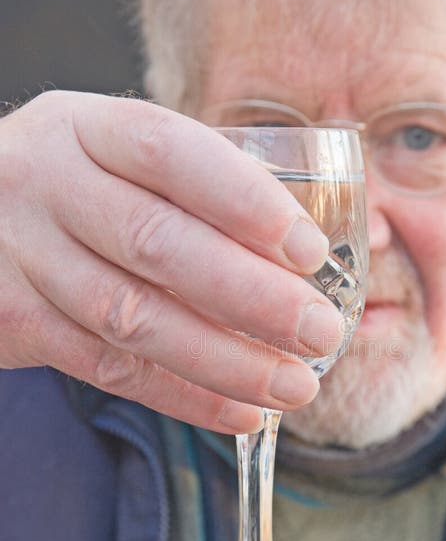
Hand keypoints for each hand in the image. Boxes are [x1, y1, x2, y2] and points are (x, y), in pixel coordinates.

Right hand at [0, 91, 342, 431]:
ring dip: (225, 360)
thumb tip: (301, 257)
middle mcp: (47, 183)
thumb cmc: (72, 188)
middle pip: (155, 242)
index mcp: (86, 128)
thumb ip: (188, 190)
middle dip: (251, 296)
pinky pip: (106, 369)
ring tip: (293, 386)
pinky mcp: (14, 321)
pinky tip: (239, 411)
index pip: (171, 151)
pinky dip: (182, 394)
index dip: (245, 201)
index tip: (308, 250)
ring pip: (132, 317)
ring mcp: (22, 254)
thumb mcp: (112, 158)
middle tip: (320, 331)